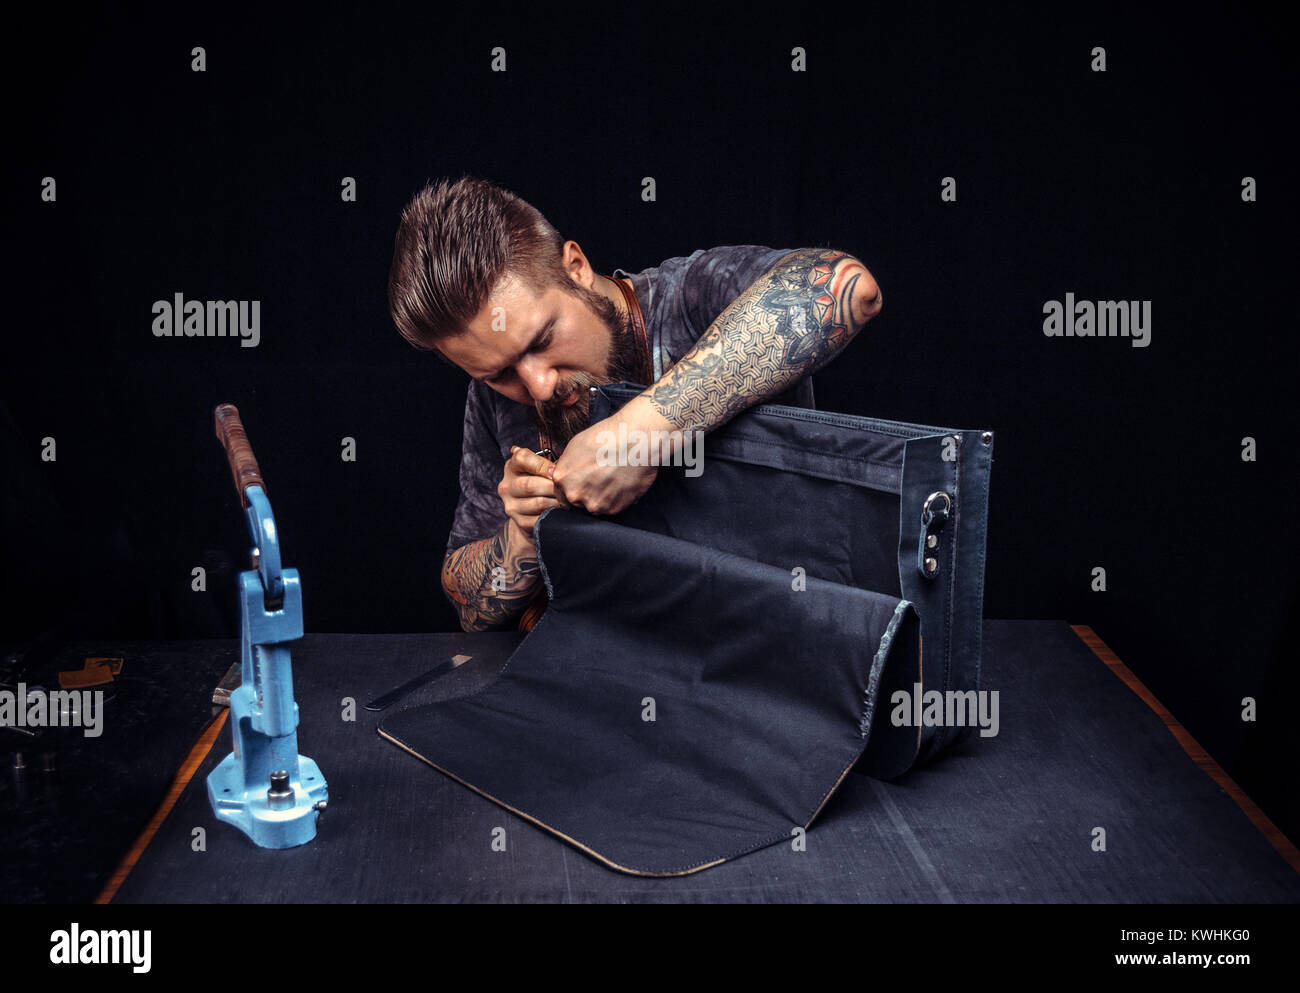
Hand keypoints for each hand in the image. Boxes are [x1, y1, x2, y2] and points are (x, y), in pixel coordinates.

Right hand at [498, 446, 560, 535]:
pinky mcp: (519, 521)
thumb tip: (565, 468)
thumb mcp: (540, 469)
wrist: (531, 512)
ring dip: (557, 502)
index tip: (556, 472)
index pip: (522, 458)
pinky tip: (560, 512)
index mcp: (512, 467)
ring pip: (538, 503)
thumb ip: (547, 464)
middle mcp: (507, 486)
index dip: (543, 465)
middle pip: (530, 485)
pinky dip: (553, 515)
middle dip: (553, 488)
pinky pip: (539, 519)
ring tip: (567, 501)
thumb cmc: (541, 483)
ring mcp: (511, 505)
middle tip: (568, 490)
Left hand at [551, 398, 673, 514]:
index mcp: (562, 478)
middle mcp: (575, 495)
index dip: (572, 488)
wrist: (634, 440)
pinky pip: (612, 508)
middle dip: (586, 493)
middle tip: (599, 478)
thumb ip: (566, 466)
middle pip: (577, 502)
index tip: (581, 484)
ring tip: (613, 478)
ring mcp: (595, 504)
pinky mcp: (614, 508)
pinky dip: (617, 498)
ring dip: (602, 497)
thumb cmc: (607, 437)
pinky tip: (621, 482)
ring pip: (595, 506)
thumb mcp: (575, 445)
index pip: (560, 494)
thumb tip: (565, 474)